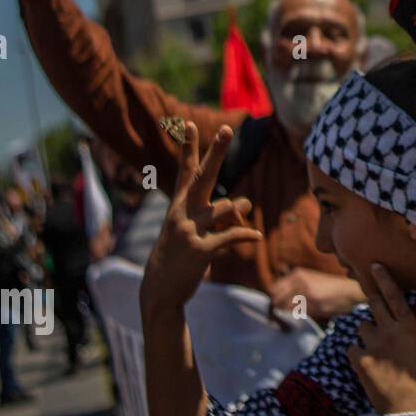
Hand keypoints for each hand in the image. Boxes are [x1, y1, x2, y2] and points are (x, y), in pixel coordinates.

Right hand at [140, 123, 263, 317]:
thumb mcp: (192, 230)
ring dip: (240, 211)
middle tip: (227, 129)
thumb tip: (246, 205)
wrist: (159, 291)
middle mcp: (182, 213)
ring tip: (242, 217)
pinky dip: (247, 235)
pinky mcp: (200, 250)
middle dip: (216, 152)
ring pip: (227, 207)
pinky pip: (232, 235)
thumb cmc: (179, 256)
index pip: (185, 171)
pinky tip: (256, 236)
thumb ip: (217, 214)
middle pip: (204, 175)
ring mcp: (190, 230)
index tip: (188, 124)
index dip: (188, 148)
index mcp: (178, 205)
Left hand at [269, 268, 365, 323]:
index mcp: (298, 274)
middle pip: (276, 299)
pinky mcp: (313, 306)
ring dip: (286, 313)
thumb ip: (294, 284)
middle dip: (277, 307)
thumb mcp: (311, 278)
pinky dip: (297, 316)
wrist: (350, 291)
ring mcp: (306, 295)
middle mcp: (300, 283)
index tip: (276, 304)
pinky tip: (303, 314)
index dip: (274, 298)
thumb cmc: (330, 286)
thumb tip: (276, 296)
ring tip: (291, 315)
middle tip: (280, 313)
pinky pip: (297, 314)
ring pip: (285, 308)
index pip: (273, 289)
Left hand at [347, 263, 415, 414]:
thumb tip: (409, 314)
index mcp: (411, 326)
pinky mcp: (360, 360)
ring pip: (362, 327)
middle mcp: (391, 330)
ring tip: (378, 350)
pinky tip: (369, 366)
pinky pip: (353, 349)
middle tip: (367, 282)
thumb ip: (414, 329)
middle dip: (370, 292)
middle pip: (375, 304)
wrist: (412, 407)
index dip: (384, 279)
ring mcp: (374, 344)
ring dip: (367, 334)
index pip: (394, 295)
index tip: (375, 265)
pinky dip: (359, 355)